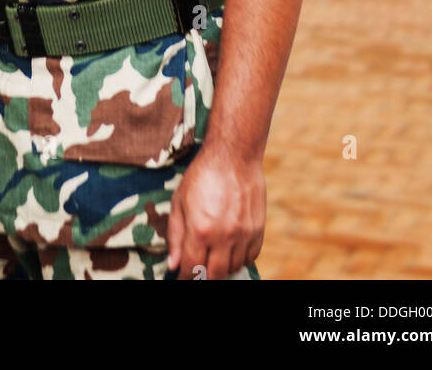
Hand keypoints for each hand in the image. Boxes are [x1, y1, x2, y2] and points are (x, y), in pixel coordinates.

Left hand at [166, 143, 265, 279]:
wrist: (233, 155)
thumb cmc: (202, 175)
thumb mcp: (180, 201)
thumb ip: (175, 236)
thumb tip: (173, 264)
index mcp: (200, 229)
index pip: (192, 268)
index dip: (185, 276)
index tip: (182, 276)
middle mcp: (223, 236)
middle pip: (214, 275)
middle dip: (203, 277)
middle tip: (198, 270)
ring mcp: (244, 234)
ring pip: (233, 268)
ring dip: (222, 268)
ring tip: (213, 257)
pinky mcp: (258, 229)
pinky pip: (251, 257)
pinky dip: (240, 259)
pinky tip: (230, 250)